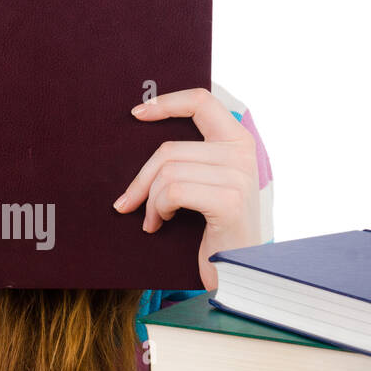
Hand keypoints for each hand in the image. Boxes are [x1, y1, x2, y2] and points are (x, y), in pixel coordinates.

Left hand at [113, 87, 261, 291]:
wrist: (235, 271)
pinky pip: (172, 192)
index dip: (166, 103)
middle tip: (127, 202)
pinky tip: (159, 224)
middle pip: (169, 148)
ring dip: (149, 201)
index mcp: (239, 141)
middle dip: (141, 179)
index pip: (201, 100)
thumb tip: (143, 126)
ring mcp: (239, 176)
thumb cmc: (213, 228)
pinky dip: (157, 210)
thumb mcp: (206, 183)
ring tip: (152, 219)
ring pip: (167, 172)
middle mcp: (243, 153)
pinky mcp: (229, 200)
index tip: (136, 114)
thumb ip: (190, 157)